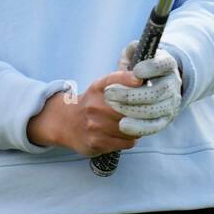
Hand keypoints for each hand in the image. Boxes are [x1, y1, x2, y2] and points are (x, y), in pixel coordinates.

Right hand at [28, 70, 144, 156]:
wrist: (66, 122)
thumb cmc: (91, 103)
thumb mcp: (102, 87)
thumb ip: (121, 78)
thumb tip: (140, 70)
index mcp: (98, 88)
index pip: (115, 79)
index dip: (130, 79)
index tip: (140, 81)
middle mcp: (94, 105)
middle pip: (130, 109)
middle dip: (144, 112)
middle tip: (147, 113)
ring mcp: (94, 125)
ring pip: (131, 128)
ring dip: (139, 128)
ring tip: (135, 125)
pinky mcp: (96, 142)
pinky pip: (126, 142)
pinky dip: (131, 139)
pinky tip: (125, 135)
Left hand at [104, 41, 182, 137]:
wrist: (151, 85)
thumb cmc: (139, 66)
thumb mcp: (136, 53)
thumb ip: (133, 50)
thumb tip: (132, 52)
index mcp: (167, 64)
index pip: (163, 65)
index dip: (151, 68)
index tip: (135, 71)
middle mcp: (173, 84)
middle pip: (157, 92)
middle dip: (131, 94)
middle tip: (109, 92)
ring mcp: (171, 104)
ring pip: (154, 110)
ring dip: (131, 110)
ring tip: (112, 105)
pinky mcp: (165, 120)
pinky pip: (154, 127)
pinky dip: (138, 127)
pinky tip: (123, 125)